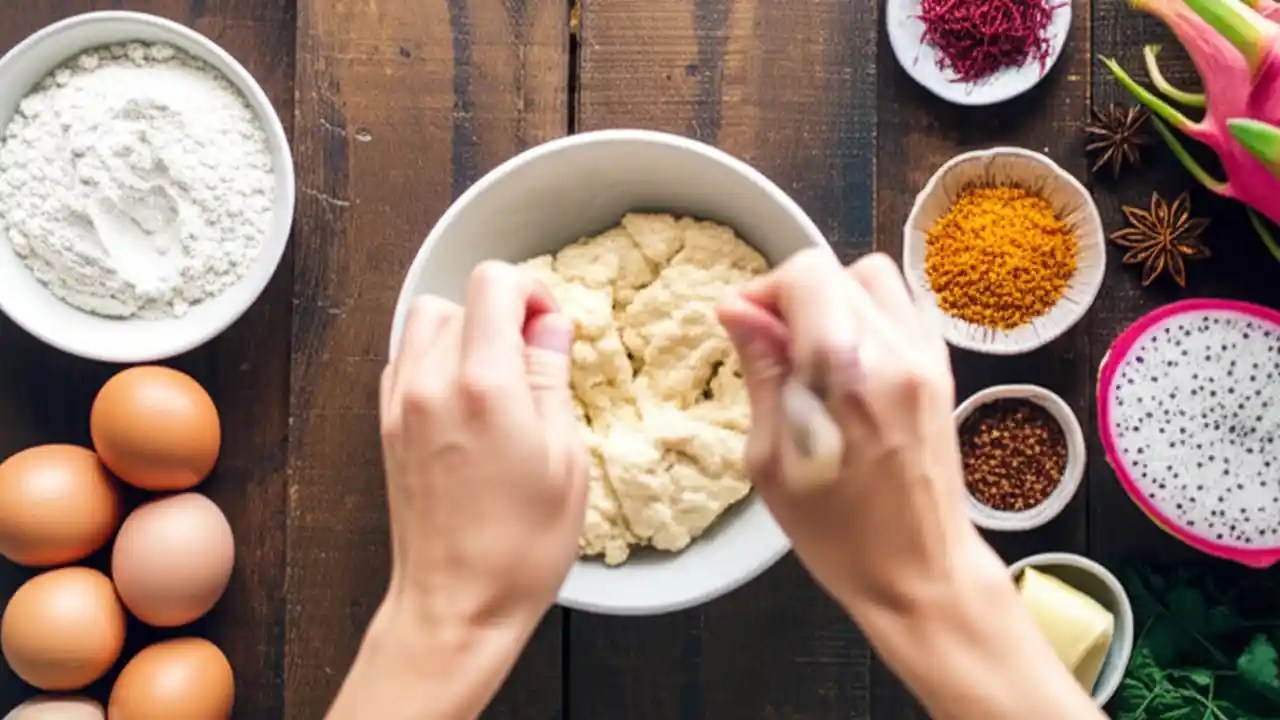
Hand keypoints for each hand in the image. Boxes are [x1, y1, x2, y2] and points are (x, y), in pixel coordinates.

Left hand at [379, 261, 587, 631]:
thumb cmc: (520, 547)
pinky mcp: (387, 426)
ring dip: (466, 333)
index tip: (551, 327)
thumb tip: (550, 325)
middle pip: (459, 298)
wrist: (455, 606)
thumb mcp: (566, 459)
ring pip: (426, 323)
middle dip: (501, 314)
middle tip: (533, 359)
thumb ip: (552, 378)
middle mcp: (430, 382)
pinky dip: (437, 361)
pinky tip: (468, 400)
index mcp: (483, 384)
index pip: (493, 282)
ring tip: (499, 378)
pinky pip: (406, 361)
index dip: (532, 293)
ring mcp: (401, 404)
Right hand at [717, 250, 1099, 719]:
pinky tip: (846, 362)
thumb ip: (763, 373)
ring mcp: (927, 358)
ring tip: (810, 351)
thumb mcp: (771, 460)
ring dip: (831, 300)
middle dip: (792, 297)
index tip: (744, 329)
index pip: (807, 275)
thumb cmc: (836, 534)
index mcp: (848, 375)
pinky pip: (900, 308)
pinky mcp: (942, 369)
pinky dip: (865, 316)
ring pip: (872, 280)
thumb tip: (738, 309)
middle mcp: (896, 352)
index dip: (764, 291)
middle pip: (836, 271)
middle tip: (770, 347)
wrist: (921, 572)